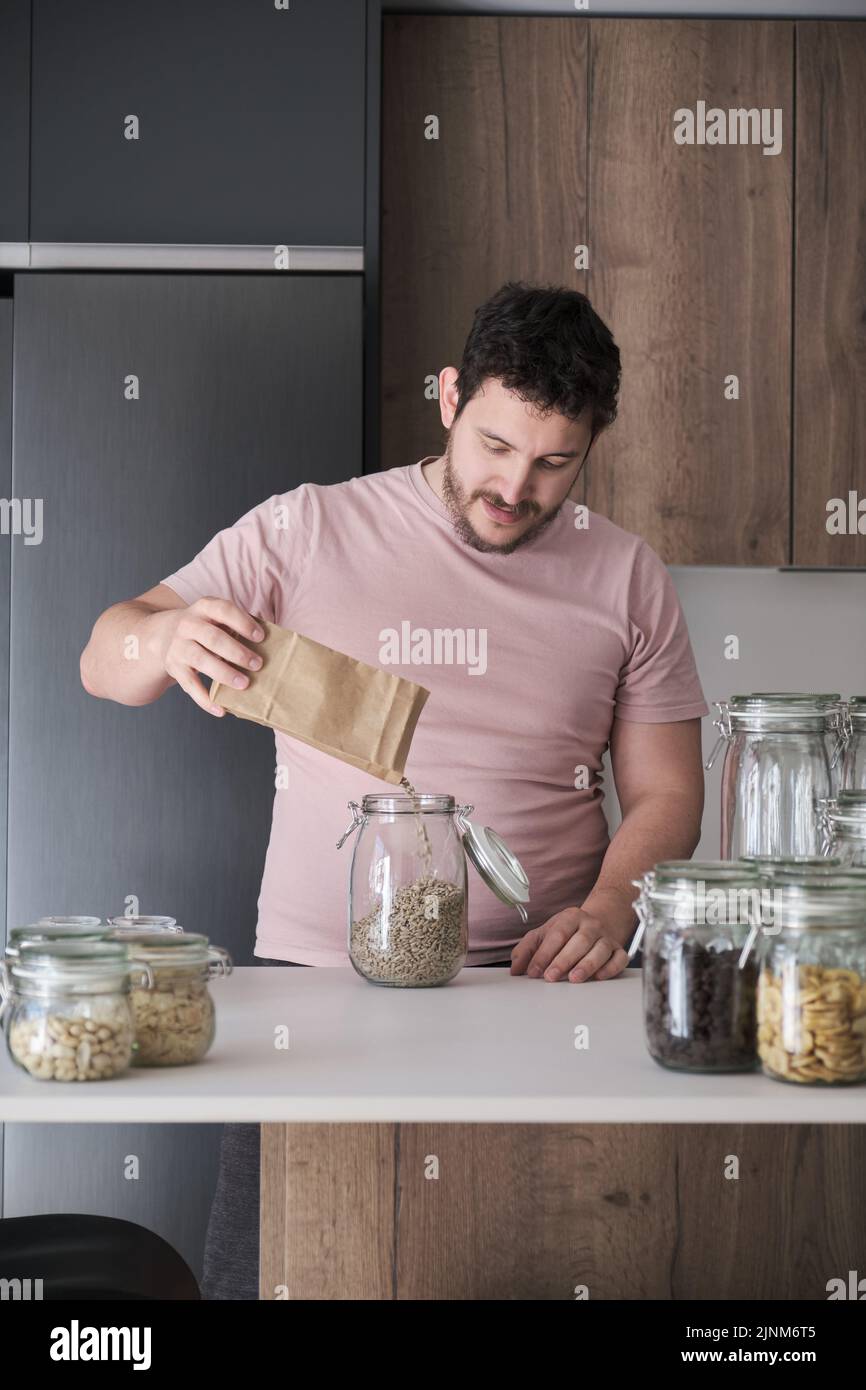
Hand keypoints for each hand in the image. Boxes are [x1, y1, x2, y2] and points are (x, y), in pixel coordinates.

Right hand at [152, 597, 264, 716]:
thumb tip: (270, 645)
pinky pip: (190, 685)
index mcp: (204, 607)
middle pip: (212, 637)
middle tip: (258, 664)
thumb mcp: (217, 618)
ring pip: (200, 659)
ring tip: (244, 684)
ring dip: (224, 673)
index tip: (260, 637)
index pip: (223, 610)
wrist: (166, 634)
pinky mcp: (174, 667)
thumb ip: (238, 627)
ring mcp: (178, 646)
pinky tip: (221, 709)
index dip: (242, 622)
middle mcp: (188, 625)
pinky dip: (205, 699)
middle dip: (237, 652)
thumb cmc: (207, 627)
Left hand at [510, 905, 630, 982]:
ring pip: (599, 950)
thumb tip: (516, 968)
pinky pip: (618, 959)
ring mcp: (606, 937)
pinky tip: (599, 977)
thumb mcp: (544, 933)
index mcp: (570, 917)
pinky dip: (610, 968)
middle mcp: (590, 925)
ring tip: (573, 978)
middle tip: (550, 977)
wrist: (601, 921)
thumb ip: (527, 949)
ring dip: (586, 965)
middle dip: (563, 961)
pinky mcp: (619, 950)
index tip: (533, 971)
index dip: (544, 954)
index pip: (557, 935)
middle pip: (578, 942)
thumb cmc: (569, 931)